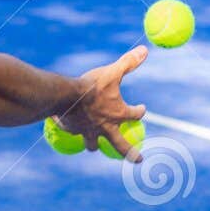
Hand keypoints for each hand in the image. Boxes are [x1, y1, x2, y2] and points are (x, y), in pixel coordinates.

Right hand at [55, 45, 147, 160]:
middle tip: (138, 160)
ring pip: (92, 145)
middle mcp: (105, 127)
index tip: (142, 108)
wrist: (64, 96)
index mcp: (118, 114)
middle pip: (120, 146)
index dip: (140, 111)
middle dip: (131, 154)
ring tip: (94, 145)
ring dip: (94, 145)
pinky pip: (73, 133)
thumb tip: (145, 51)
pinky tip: (68, 127)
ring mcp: (87, 132)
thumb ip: (129, 62)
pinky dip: (72, 130)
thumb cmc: (92, 85)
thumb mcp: (113, 72)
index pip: (135, 115)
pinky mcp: (72, 131)